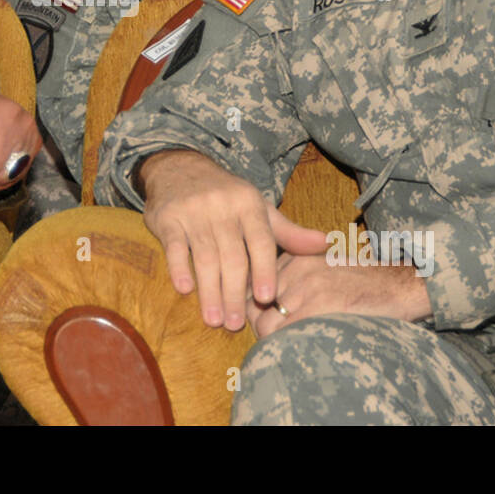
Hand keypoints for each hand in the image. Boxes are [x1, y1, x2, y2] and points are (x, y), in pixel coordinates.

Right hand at [138, 149, 325, 330]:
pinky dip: (179, 268)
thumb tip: (327, 243)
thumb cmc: (227, 196)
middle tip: (236, 324)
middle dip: (234, 292)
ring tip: (214, 320)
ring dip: (209, 290)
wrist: (180, 169)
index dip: (264, 269)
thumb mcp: (258, 209)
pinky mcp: (167, 219)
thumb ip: (289, 232)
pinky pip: (173, 246)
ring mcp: (193, 213)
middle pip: (231, 255)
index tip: (266, 297)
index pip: (260, 241)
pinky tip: (185, 290)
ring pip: (204, 256)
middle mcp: (222, 208)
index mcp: (249, 205)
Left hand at [248, 247, 432, 337]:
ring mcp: (305, 287)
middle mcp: (294, 269)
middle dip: (259, 327)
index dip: (256, 310)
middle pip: (254, 305)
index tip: (267, 323)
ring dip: (270, 341)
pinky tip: (297, 352)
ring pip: (265, 323)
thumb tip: (268, 307)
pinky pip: (285, 334)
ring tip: (285, 349)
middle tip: (274, 341)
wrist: (398, 285)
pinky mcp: (318, 307)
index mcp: (294, 258)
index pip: (254, 287)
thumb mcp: (324, 268)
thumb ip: (296, 281)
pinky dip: (285, 347)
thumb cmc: (363, 283)